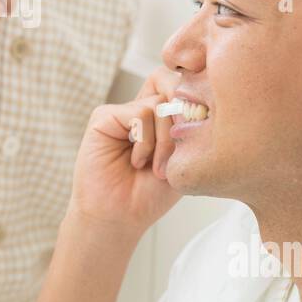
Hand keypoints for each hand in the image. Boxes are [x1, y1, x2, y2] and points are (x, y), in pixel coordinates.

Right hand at [68, 81, 183, 238]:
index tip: (197, 139)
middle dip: (183, 120)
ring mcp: (122, 112)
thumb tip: (197, 100)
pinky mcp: (104, 116)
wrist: (120, 216)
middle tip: (179, 152)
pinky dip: (145, 141)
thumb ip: (189, 127)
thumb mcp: (182, 159)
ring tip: (156, 167)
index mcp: (160, 118)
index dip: (195, 105)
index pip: (183, 85)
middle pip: (172, 84)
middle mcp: (140, 110)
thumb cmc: (150, 194)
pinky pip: (140, 113)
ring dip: (164, 140)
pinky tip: (138, 162)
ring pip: (159, 103)